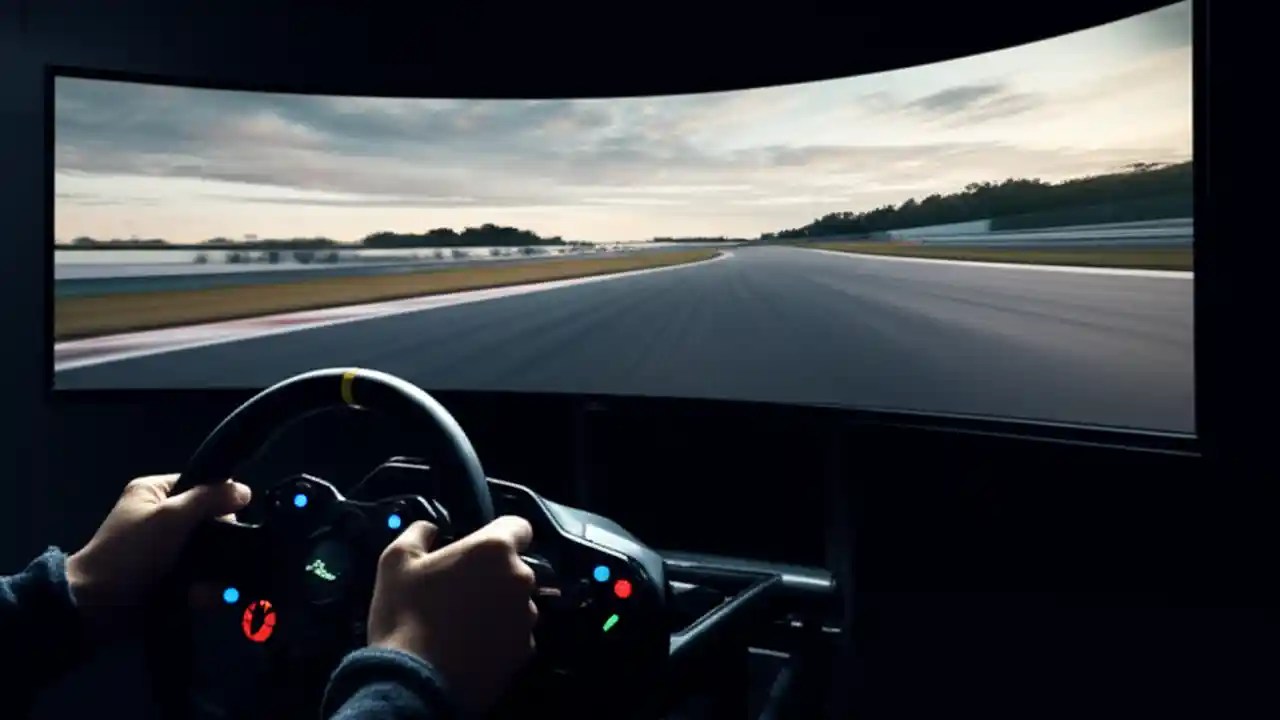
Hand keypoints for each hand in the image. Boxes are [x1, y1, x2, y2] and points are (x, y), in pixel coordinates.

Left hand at [66, 474, 251, 624]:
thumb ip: (210, 499)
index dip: (221, 498)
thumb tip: (246, 491)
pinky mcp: (173, 580)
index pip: (202, 484)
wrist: (96, 607)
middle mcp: (163, 518)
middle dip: (220, 543)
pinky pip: (204, 581)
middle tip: (217, 554)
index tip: (230, 516)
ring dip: (215, 573)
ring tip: (206, 585)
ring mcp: (168, 552)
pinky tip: (201, 598)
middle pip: (213, 522)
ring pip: (212, 555)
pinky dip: (205, 592)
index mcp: (155, 492)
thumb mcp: (170, 517)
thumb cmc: (129, 552)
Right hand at [367, 516, 537, 712]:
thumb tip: (430, 527)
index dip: (499, 533)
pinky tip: (471, 644)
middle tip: (460, 590)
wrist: (413, 683)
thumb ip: (418, 533)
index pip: (518, 526)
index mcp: (493, 550)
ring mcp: (526, 617)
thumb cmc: (404, 614)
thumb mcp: (396, 561)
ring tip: (463, 621)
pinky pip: (515, 633)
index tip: (479, 548)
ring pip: (517, 601)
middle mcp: (520, 579)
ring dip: (498, 605)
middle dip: (494, 574)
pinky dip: (499, 635)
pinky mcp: (525, 650)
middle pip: (516, 567)